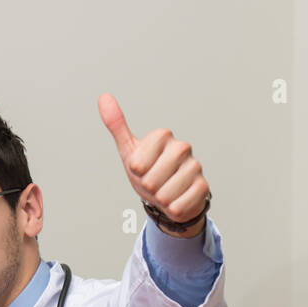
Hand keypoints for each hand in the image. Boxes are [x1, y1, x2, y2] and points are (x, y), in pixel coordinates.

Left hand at [98, 93, 209, 237]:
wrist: (168, 195)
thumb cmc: (148, 171)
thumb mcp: (129, 150)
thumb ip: (117, 125)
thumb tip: (104, 97)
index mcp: (163, 136)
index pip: (137, 162)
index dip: (136, 171)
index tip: (141, 168)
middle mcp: (182, 148)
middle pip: (151, 180)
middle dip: (147, 187)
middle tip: (153, 182)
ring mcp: (195, 167)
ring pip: (164, 194)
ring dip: (160, 199)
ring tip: (164, 191)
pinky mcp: (203, 187)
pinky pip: (178, 205)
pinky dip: (172, 209)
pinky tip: (176, 200)